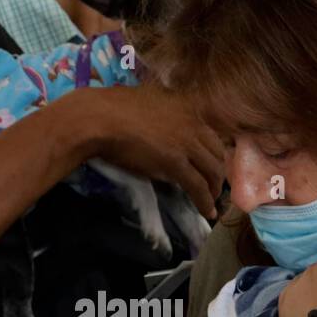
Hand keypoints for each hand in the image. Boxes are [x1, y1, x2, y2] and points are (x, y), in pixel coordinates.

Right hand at [80, 84, 223, 218]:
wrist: (98, 119)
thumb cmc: (111, 110)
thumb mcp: (146, 104)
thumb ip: (162, 117)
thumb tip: (163, 130)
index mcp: (185, 108)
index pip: (211, 135)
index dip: (214, 154)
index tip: (209, 166)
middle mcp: (191, 123)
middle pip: (217, 154)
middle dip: (218, 173)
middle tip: (214, 187)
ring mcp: (185, 143)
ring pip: (212, 171)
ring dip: (214, 189)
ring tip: (211, 202)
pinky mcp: (175, 162)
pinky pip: (198, 186)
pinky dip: (205, 201)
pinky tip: (207, 212)